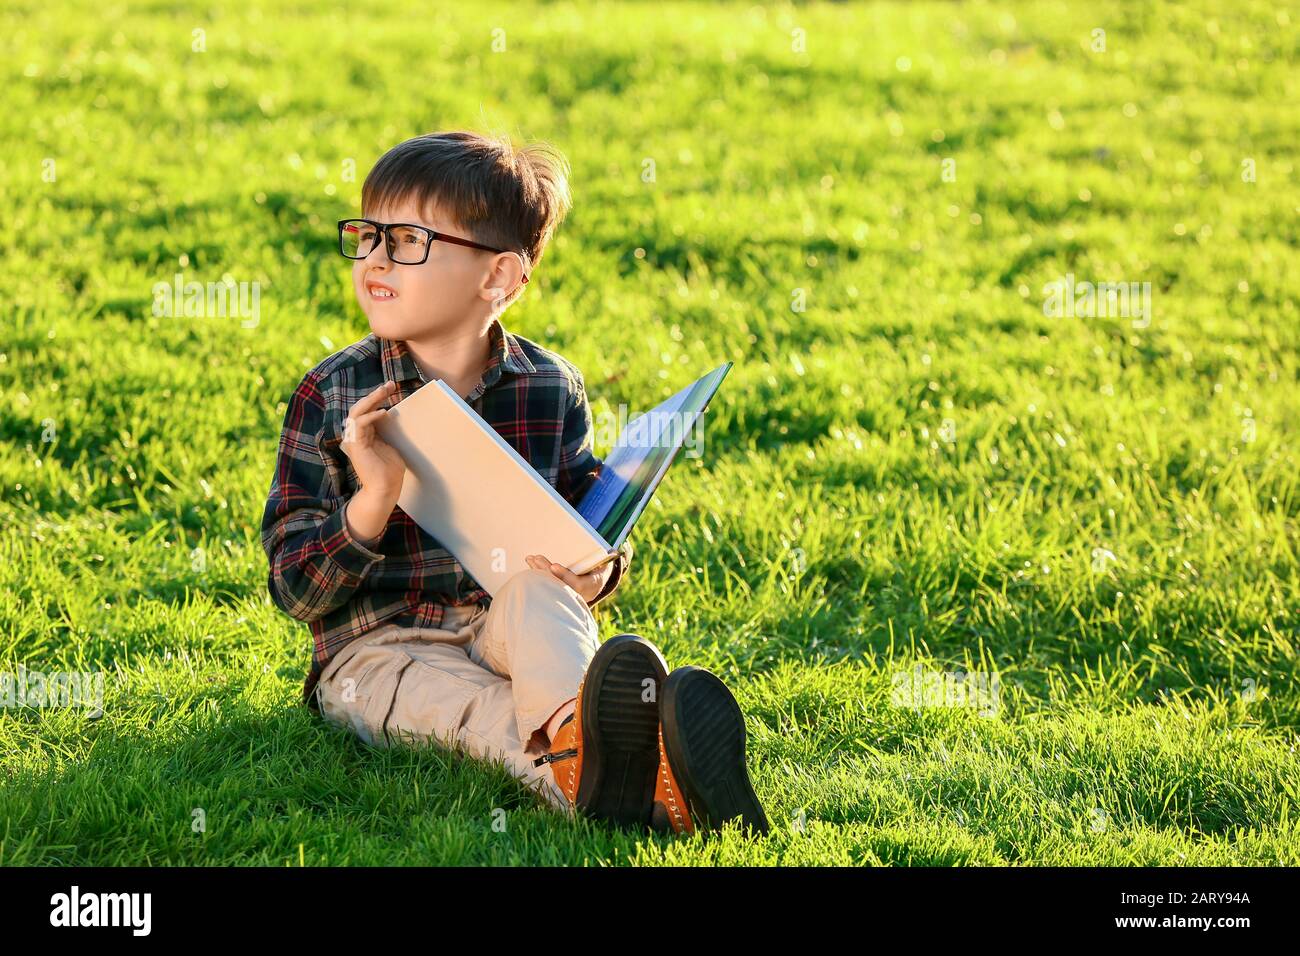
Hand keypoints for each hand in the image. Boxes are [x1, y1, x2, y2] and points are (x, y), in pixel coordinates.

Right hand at [341, 381, 404, 500]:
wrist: (385, 489)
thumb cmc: (390, 470)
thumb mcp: (391, 445)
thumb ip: (388, 431)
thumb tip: (394, 416)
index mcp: (363, 434)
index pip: (366, 410)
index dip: (377, 397)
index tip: (392, 387)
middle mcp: (355, 435)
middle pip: (360, 407)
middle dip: (375, 394)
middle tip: (390, 384)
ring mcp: (354, 440)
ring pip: (357, 412)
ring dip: (371, 399)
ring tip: (385, 390)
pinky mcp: (356, 446)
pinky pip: (359, 425)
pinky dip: (370, 416)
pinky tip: (383, 412)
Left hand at [526, 553, 614, 603]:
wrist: (595, 584)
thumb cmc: (599, 569)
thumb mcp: (605, 564)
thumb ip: (608, 557)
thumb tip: (615, 550)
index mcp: (590, 586)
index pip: (576, 584)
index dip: (564, 575)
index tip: (554, 566)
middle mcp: (577, 594)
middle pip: (558, 585)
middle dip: (546, 571)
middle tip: (537, 558)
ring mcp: (565, 595)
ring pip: (549, 586)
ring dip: (538, 572)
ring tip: (531, 558)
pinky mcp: (556, 592)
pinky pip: (545, 585)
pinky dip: (537, 574)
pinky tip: (530, 563)